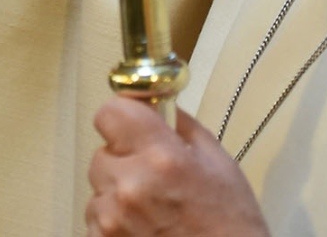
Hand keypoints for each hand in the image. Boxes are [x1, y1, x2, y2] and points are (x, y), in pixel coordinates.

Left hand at [85, 98, 269, 236]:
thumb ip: (181, 126)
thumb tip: (154, 101)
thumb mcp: (219, 164)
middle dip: (123, 158)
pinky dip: (113, 217)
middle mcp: (132, 184)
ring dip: (117, 189)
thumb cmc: (230, 223)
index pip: (110, 112)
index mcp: (162, 158)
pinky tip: (144, 225)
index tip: (134, 126)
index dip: (123, 117)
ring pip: (98, 184)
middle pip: (102, 151)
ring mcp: (114, 216)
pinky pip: (96, 214)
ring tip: (152, 206)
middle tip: (152, 175)